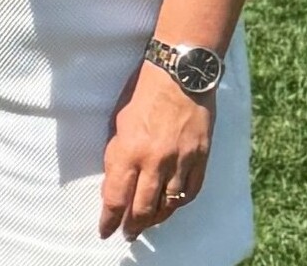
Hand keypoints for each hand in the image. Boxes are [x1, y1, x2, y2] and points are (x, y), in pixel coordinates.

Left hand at [99, 61, 211, 240]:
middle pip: (143, 209)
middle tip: (128, 233)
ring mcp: (181, 161)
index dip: (109, 220)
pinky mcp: (201, 157)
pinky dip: (179, 202)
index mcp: (129, 150)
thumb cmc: (144, 91)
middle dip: (133, 226)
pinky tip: (171, 205)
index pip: (116, 198)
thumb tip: (115, 182)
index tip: (105, 231)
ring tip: (147, 224)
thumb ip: (117, 154)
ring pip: (168, 205)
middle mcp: (155, 161)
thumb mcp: (119, 121)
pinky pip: (191, 191)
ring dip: (156, 219)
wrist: (180, 73)